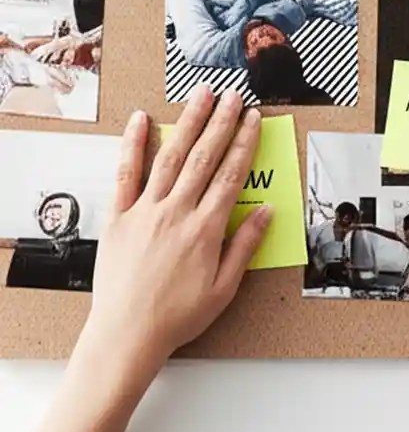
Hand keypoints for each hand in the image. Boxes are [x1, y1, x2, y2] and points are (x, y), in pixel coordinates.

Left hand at [35, 87, 270, 431]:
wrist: (127, 334)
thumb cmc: (177, 316)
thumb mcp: (224, 287)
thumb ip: (245, 245)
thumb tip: (267, 211)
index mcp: (205, 229)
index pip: (231, 175)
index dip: (244, 143)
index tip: (252, 120)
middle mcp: (176, 212)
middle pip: (204, 157)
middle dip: (220, 123)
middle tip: (232, 97)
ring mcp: (145, 211)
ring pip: (170, 157)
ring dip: (187, 123)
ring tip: (200, 97)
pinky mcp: (118, 217)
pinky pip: (126, 174)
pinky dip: (133, 145)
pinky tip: (141, 122)